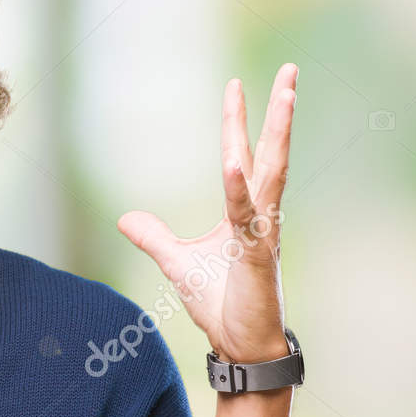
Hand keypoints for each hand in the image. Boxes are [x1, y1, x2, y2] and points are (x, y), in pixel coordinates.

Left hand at [117, 62, 295, 363]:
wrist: (241, 346)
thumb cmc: (221, 306)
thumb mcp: (177, 263)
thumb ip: (155, 238)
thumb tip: (126, 218)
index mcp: (245, 213)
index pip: (242, 156)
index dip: (237, 121)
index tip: (236, 84)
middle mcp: (261, 215)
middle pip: (270, 153)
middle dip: (280, 111)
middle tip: (290, 69)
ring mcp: (263, 232)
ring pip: (273, 173)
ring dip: (279, 132)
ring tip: (286, 94)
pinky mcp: (257, 254)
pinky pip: (247, 215)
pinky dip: (239, 189)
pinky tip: (230, 163)